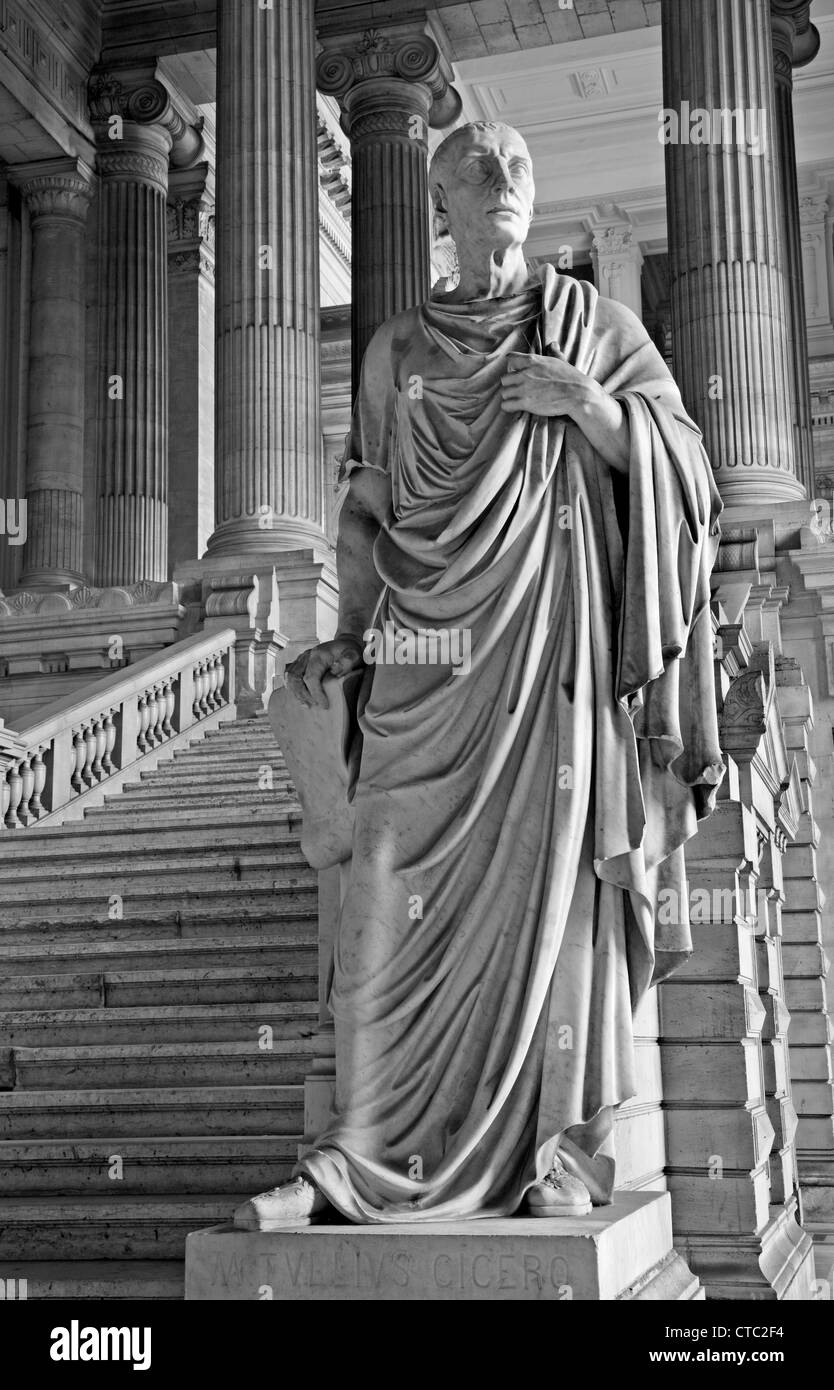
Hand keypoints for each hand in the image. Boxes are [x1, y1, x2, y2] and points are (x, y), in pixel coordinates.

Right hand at [285, 635, 363, 708]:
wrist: (344, 643)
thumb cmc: (350, 651)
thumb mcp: (354, 655)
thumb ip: (347, 661)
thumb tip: (335, 670)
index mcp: (319, 655)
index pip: (310, 677)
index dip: (315, 693)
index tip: (324, 705)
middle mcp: (307, 656)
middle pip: (294, 678)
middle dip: (303, 695)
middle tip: (315, 704)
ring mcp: (302, 659)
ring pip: (290, 677)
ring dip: (296, 693)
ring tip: (308, 704)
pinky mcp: (300, 663)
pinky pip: (290, 676)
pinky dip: (294, 688)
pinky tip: (303, 697)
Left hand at [500, 350, 629, 472]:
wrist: (578, 394)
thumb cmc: (571, 378)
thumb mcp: (560, 361)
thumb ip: (553, 352)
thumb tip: (552, 344)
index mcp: (532, 361)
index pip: (510, 360)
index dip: (512, 367)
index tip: (516, 373)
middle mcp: (525, 373)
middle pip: (504, 379)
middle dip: (510, 385)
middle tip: (517, 390)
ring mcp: (524, 389)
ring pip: (504, 393)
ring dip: (509, 397)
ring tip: (517, 400)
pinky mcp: (526, 403)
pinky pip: (506, 405)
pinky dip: (509, 407)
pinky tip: (516, 407)